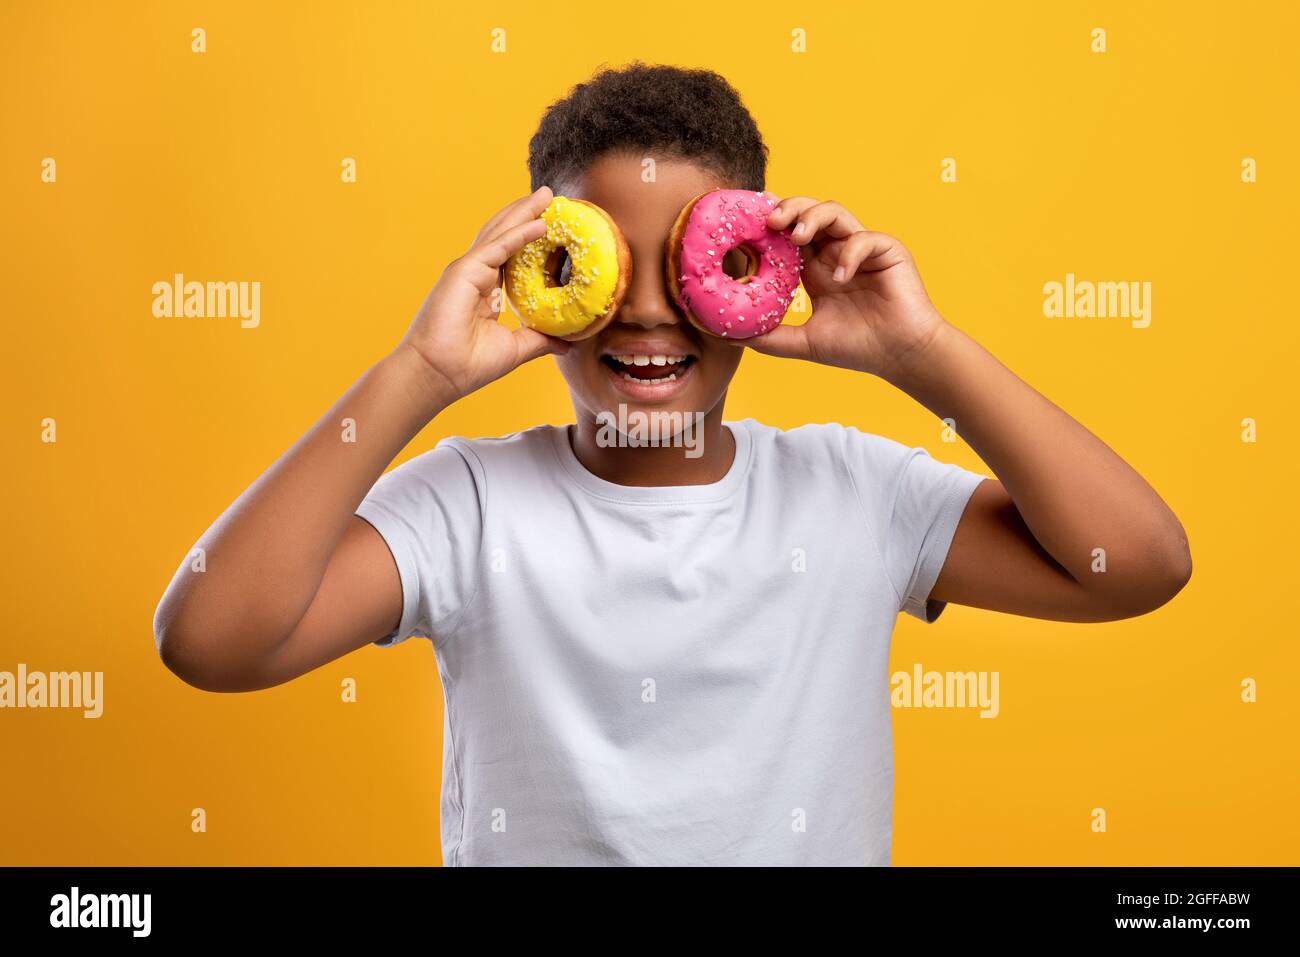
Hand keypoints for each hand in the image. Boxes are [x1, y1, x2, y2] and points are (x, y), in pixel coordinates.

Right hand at [396, 185, 568, 403]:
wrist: (437, 375)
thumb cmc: (467, 366)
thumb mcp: (515, 349)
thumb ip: (540, 341)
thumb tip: (567, 343)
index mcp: (485, 291)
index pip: (511, 255)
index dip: (530, 238)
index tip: (552, 223)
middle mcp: (475, 275)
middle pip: (505, 235)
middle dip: (527, 213)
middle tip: (551, 196)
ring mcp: (467, 270)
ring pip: (500, 233)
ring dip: (523, 213)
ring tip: (546, 196)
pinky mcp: (463, 272)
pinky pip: (496, 247)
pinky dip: (518, 234)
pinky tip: (538, 223)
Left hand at [739, 197, 946, 381]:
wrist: (900, 356)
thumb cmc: (857, 348)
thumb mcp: (804, 343)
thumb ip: (769, 338)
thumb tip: (728, 336)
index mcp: (817, 269)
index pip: (789, 235)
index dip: (770, 227)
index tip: (747, 230)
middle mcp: (836, 253)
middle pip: (809, 213)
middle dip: (788, 209)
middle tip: (770, 221)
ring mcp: (862, 249)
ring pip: (835, 212)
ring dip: (813, 217)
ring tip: (796, 236)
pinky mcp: (888, 251)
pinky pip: (864, 239)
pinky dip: (849, 253)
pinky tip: (841, 279)